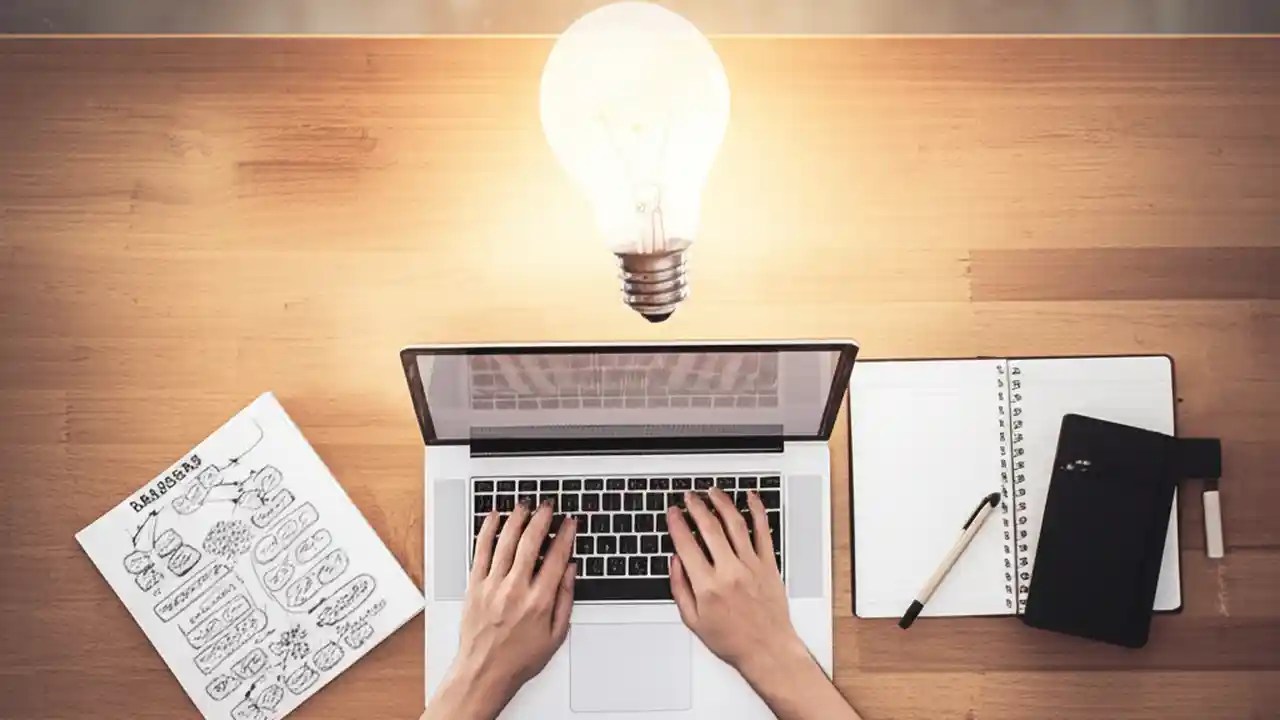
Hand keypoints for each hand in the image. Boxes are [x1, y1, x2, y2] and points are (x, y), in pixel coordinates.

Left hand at [423, 501, 577, 719]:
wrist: (484, 672)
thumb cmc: (519, 658)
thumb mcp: (556, 634)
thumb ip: (565, 599)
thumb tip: (570, 570)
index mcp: (539, 601)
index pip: (556, 557)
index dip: (566, 535)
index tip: (570, 522)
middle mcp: (516, 589)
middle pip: (531, 542)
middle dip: (543, 519)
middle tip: (548, 507)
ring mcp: (493, 586)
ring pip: (506, 542)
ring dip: (517, 518)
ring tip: (525, 505)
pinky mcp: (475, 586)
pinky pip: (481, 551)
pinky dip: (488, 531)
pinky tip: (494, 517)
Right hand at [668, 488, 860, 719]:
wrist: (767, 649)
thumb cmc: (732, 639)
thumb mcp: (693, 620)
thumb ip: (680, 588)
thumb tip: (674, 562)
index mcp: (707, 586)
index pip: (687, 545)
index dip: (676, 524)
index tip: (672, 512)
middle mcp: (729, 572)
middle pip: (709, 528)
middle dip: (696, 507)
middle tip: (689, 497)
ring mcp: (751, 566)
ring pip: (735, 524)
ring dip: (722, 502)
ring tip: (712, 492)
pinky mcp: (768, 565)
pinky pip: (764, 532)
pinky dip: (758, 511)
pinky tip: (751, 498)